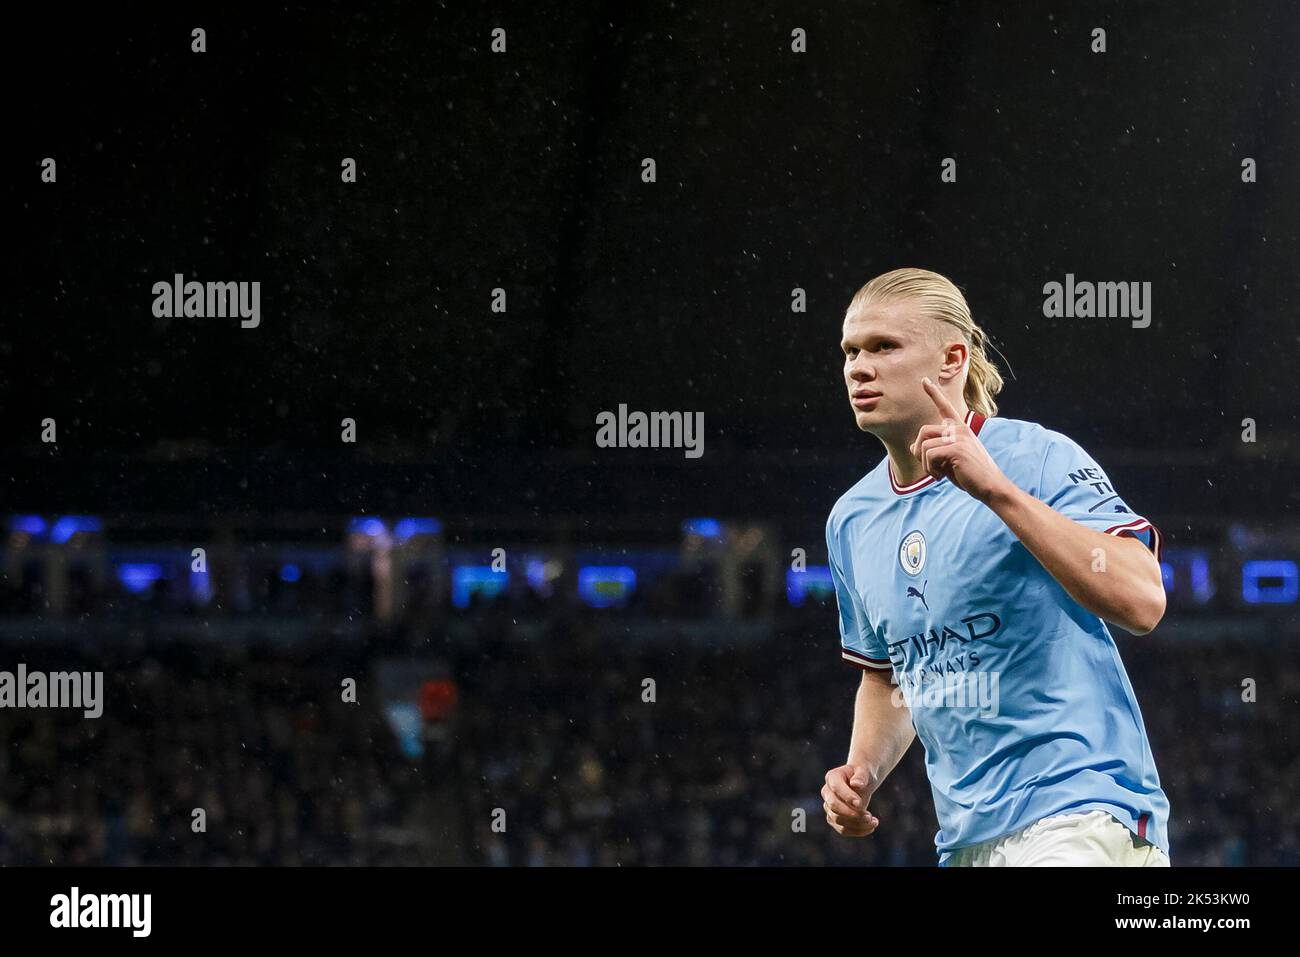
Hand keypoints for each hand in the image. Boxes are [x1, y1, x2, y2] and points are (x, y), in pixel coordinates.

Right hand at [821, 764, 878, 836]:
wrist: (861, 782)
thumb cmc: (863, 774)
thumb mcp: (864, 771)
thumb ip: (861, 776)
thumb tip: (856, 784)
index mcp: (832, 777)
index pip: (836, 788)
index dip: (847, 796)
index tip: (860, 803)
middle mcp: (827, 792)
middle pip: (833, 806)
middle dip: (852, 813)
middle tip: (869, 816)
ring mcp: (829, 806)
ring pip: (838, 820)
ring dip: (857, 824)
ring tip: (873, 821)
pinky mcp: (834, 819)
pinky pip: (843, 829)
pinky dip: (857, 831)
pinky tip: (870, 827)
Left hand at [909, 377, 1010, 503]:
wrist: (989, 486)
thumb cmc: (969, 475)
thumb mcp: (948, 460)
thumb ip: (933, 451)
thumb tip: (912, 447)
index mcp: (959, 428)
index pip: (945, 407)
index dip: (933, 393)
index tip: (924, 380)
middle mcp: (959, 429)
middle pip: (923, 431)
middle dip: (919, 451)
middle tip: (930, 467)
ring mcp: (959, 437)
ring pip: (924, 446)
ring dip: (925, 464)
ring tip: (938, 474)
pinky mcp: (957, 448)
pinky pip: (929, 455)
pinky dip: (930, 469)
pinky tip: (941, 476)